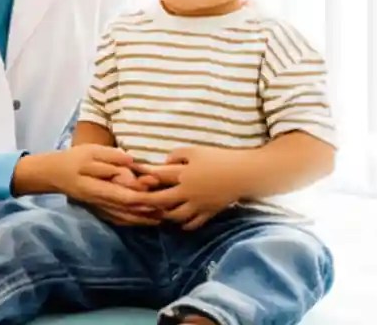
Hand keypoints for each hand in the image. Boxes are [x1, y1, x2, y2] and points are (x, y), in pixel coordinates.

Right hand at [20, 146, 162, 225]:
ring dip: (145, 218)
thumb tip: (131, 162)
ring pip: (126, 218)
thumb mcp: (91, 152)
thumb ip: (111, 159)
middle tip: (170, 207)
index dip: (144, 197)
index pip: (126, 196)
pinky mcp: (101, 210)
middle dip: (150, 210)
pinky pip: (120, 220)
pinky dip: (134, 221)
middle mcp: (101, 203)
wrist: (55, 174)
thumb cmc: (74, 159)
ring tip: (164, 216)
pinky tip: (147, 220)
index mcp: (98, 188)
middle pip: (130, 210)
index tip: (161, 194)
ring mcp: (101, 209)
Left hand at [135, 146, 253, 229]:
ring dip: (163, 214)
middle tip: (132, 202)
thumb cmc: (220, 158)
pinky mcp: (209, 212)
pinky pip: (193, 224)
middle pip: (160, 200)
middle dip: (144, 201)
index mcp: (183, 174)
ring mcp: (198, 205)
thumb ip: (177, 155)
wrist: (246, 174)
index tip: (131, 175)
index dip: (142, 174)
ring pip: (175, 216)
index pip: (157, 175)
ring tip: (155, 212)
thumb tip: (164, 163)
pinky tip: (178, 222)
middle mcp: (187, 192)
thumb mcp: (196, 151)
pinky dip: (183, 225)